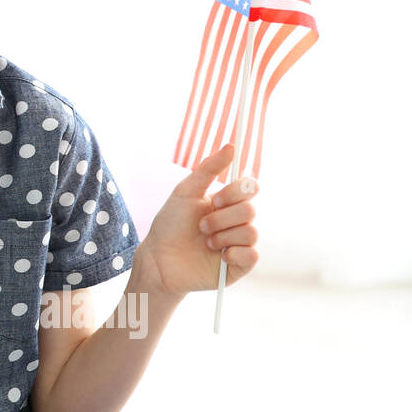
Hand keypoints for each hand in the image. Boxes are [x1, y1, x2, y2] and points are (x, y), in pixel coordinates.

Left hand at [135, 144, 260, 295]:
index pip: (250, 188)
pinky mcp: (239, 265)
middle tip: (201, 226)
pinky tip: (218, 256)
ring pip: (251, 233)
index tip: (216, 199)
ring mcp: (239, 243)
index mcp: (226, 202)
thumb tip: (231, 146)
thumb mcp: (185, 193)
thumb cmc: (169, 225)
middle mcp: (235, 221)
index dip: (237, 192)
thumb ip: (208, 169)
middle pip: (251, 210)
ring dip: (223, 236)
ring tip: (205, 242)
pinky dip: (234, 253)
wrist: (158, 259)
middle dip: (222, 218)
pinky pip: (252, 255)